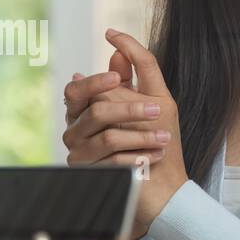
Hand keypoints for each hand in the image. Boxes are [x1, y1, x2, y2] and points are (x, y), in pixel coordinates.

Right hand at [61, 29, 187, 238]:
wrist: (157, 189)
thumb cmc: (151, 143)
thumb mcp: (149, 105)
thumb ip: (132, 78)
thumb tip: (117, 50)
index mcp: (83, 110)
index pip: (77, 90)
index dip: (96, 82)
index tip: (118, 76)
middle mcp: (75, 131)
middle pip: (98, 111)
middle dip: (132, 109)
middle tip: (159, 110)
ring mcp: (79, 154)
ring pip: (108, 136)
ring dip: (141, 136)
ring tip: (165, 139)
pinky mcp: (89, 175)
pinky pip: (112, 160)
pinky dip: (137, 157)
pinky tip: (154, 157)